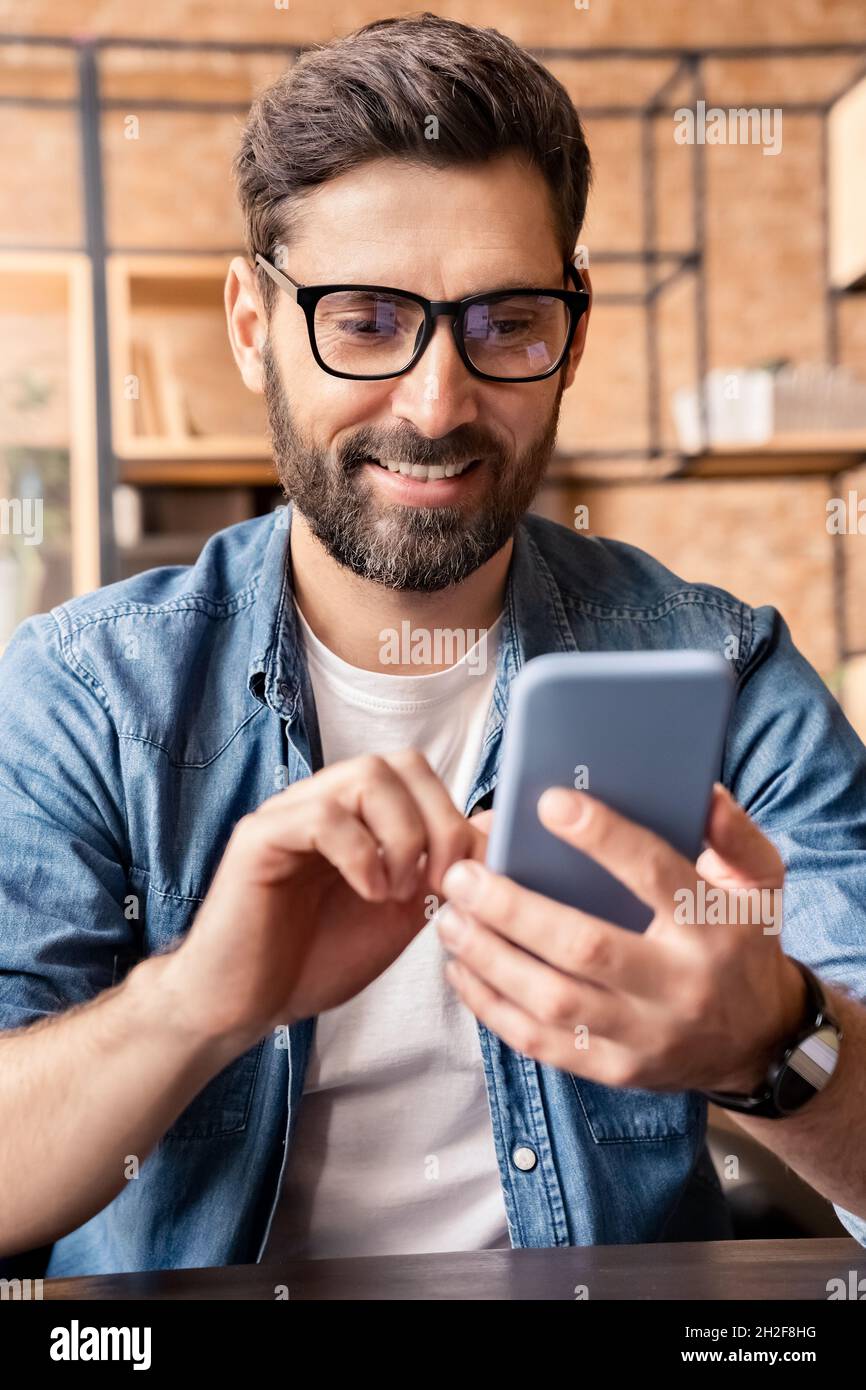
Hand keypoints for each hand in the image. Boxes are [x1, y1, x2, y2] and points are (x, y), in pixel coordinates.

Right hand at [166, 749, 486, 1052]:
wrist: (244, 1006)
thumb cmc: (315, 959)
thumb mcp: (400, 915)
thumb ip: (442, 872)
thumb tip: (496, 826)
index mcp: (358, 816)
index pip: (419, 773)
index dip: (455, 817)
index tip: (464, 880)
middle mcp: (324, 802)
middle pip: (400, 763)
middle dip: (438, 823)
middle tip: (436, 884)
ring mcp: (290, 813)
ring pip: (366, 776)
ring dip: (402, 837)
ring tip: (395, 892)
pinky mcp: (259, 837)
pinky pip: (322, 814)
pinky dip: (361, 853)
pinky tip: (367, 893)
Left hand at [437, 784, 807, 1093]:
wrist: (760, 1041)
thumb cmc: (742, 942)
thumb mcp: (759, 882)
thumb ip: (733, 834)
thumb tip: (701, 791)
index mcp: (711, 928)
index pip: (654, 875)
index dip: (602, 838)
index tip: (549, 803)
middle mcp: (679, 986)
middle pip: (585, 948)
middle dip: (512, 909)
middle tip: (461, 875)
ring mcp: (645, 1036)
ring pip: (553, 1002)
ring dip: (490, 958)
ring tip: (449, 918)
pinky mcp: (616, 1071)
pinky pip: (542, 1045)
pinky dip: (492, 1007)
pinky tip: (461, 970)